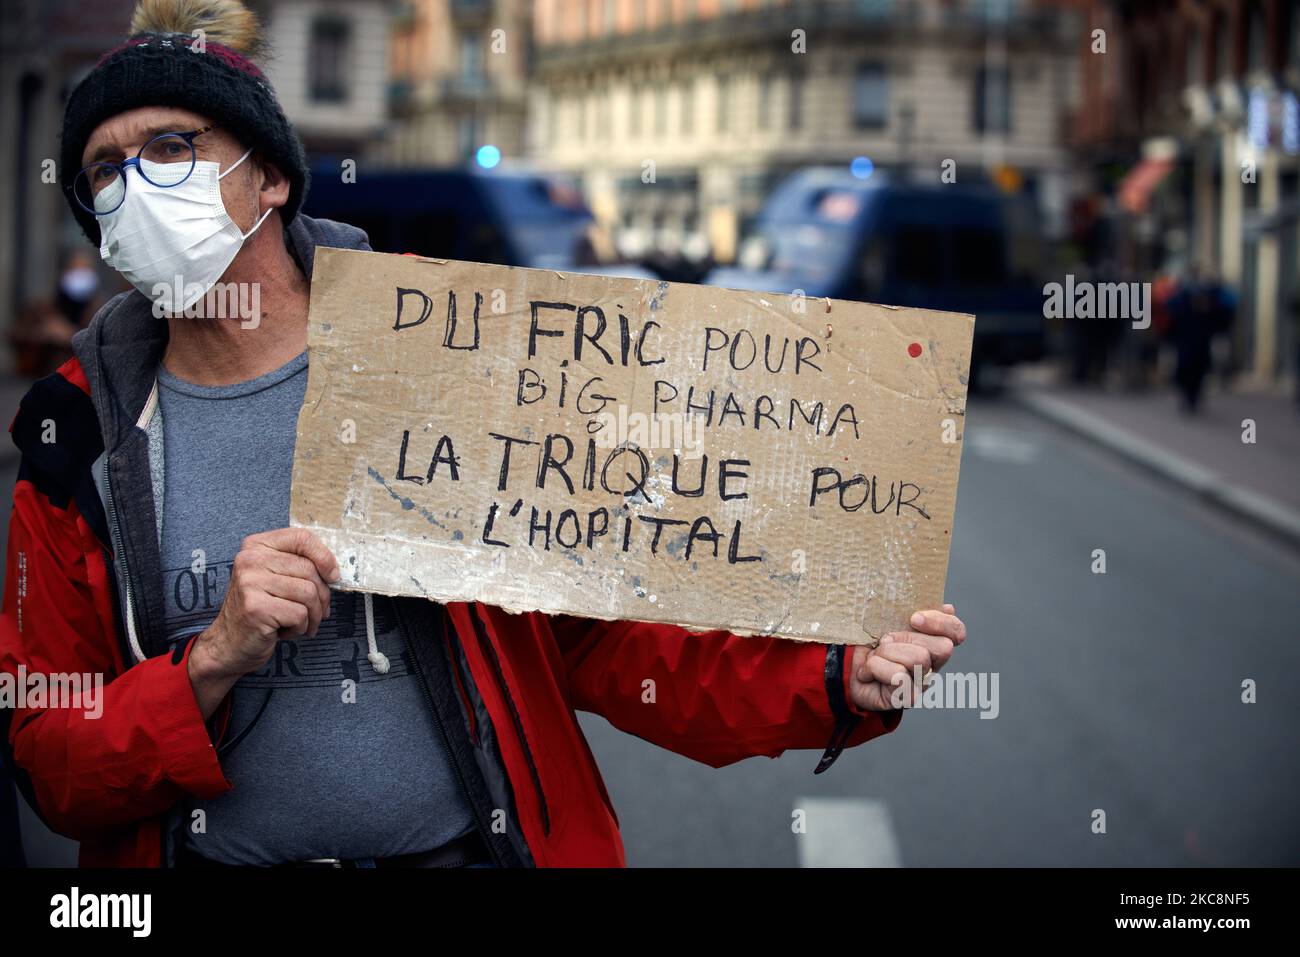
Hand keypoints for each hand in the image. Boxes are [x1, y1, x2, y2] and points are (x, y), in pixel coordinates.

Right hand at [188, 528, 339, 717]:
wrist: (228, 645)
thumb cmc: (260, 611)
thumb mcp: (276, 579)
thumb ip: (299, 566)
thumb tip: (335, 572)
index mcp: (256, 546)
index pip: (301, 537)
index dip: (324, 556)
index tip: (333, 576)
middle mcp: (249, 560)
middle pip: (309, 570)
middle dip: (322, 597)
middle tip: (316, 613)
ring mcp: (250, 583)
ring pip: (308, 593)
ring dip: (313, 615)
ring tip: (300, 624)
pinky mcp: (255, 608)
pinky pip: (300, 614)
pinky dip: (301, 628)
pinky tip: (284, 631)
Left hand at [849, 604, 966, 711]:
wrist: (843, 667)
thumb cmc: (866, 641)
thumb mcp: (887, 619)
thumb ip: (912, 612)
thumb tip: (948, 607)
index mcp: (932, 641)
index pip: (957, 632)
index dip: (942, 623)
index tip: (914, 618)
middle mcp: (933, 663)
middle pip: (941, 647)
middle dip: (906, 638)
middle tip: (883, 641)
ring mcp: (922, 682)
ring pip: (918, 659)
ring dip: (886, 653)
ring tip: (873, 656)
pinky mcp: (908, 697)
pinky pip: (899, 677)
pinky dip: (876, 668)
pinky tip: (867, 672)